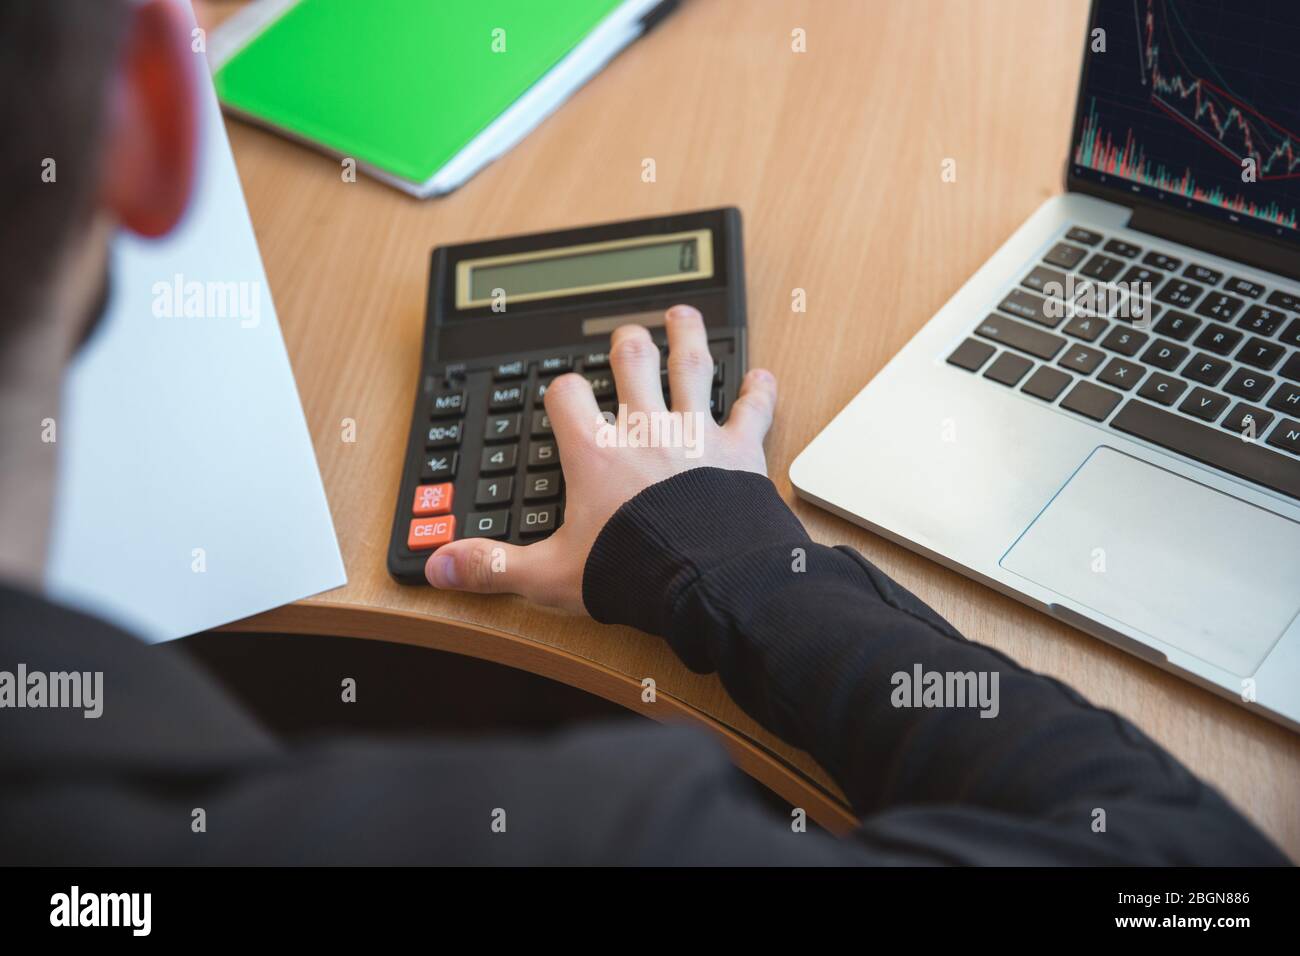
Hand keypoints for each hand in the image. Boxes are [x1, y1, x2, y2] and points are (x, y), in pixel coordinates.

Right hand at [425, 305, 777, 613]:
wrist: (705, 581)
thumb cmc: (632, 571)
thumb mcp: (549, 575)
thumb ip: (493, 567)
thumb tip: (438, 568)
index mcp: (596, 453)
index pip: (566, 397)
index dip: (559, 391)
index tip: (559, 394)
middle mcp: (645, 430)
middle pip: (632, 365)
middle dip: (628, 344)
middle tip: (628, 334)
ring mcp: (695, 435)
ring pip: (691, 369)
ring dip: (688, 339)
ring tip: (684, 317)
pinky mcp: (739, 451)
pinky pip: (752, 411)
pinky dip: (759, 393)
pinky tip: (763, 376)